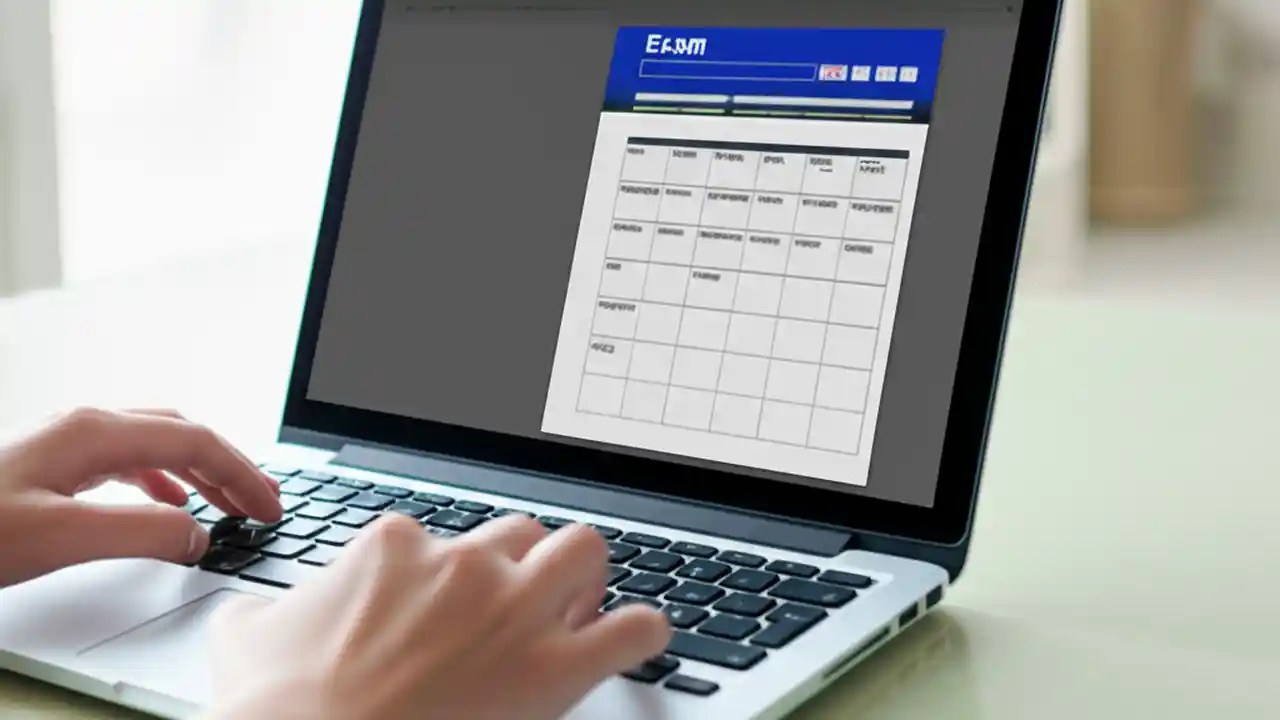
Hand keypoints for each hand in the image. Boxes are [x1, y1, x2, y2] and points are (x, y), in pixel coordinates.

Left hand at [0, 407, 281, 586]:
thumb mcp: (63, 536)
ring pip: (155, 445)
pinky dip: (163, 481)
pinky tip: (164, 503)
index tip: (271, 507)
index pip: (197, 441)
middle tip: (263, 505)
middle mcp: (85, 426)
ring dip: (200, 473)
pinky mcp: (49, 465)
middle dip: (230, 468)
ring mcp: (65, 442)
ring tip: (227, 503)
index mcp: (96, 432)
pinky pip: (127, 462)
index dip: (243, 473)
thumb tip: (199, 535)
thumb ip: (142, 534)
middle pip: (182, 435)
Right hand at [208, 514, 670, 719]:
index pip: (442, 536)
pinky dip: (643, 633)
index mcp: (395, 547)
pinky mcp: (553, 670)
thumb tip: (262, 611)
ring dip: (587, 577)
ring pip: (583, 552)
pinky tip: (636, 642)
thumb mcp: (245, 637)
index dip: (450, 572)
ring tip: (580, 607)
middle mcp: (463, 565)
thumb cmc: (276, 710)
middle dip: (527, 563)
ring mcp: (513, 612)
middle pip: (522, 533)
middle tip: (522, 601)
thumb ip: (267, 607)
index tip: (448, 604)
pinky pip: (633, 630)